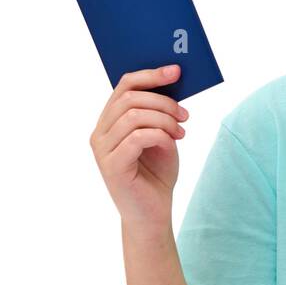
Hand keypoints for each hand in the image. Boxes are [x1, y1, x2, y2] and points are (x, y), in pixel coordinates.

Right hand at [91, 64, 188, 227]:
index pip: (124, 85)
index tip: (176, 71)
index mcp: (109, 121)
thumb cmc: (157, 173)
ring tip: (181, 132)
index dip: (151, 75)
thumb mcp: (162, 135)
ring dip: (165, 120)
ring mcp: (103, 150)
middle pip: (130, 97)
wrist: (153, 212)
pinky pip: (137, 137)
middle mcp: (100, 133)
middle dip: (163, 101)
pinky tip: (172, 144)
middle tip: (185, 115)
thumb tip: (173, 80)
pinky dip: (160, 136)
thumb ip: (159, 112)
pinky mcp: (111, 166)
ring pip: (134, 115)